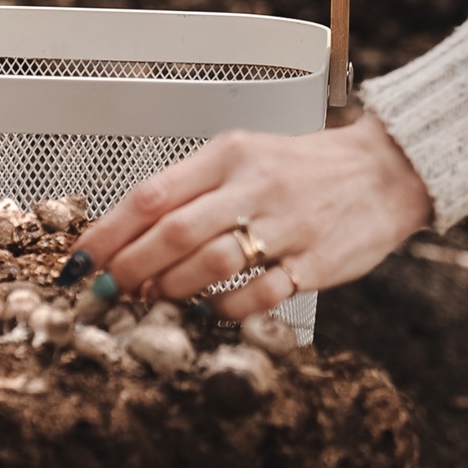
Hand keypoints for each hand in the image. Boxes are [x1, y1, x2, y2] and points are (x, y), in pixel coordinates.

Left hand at [66, 114, 433, 319]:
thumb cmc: (305, 170)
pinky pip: (259, 293)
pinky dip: (225, 309)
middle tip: (107, 289)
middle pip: (174, 231)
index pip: (153, 193)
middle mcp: (254, 186)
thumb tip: (130, 235)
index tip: (81, 258)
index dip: (108, 231)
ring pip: (212, 262)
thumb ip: (192, 191)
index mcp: (228, 155)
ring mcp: (286, 225)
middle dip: (130, 266)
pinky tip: (209, 311)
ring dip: (172, 288)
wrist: (385, 171)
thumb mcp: (244, 158)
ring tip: (153, 300)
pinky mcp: (315, 261)